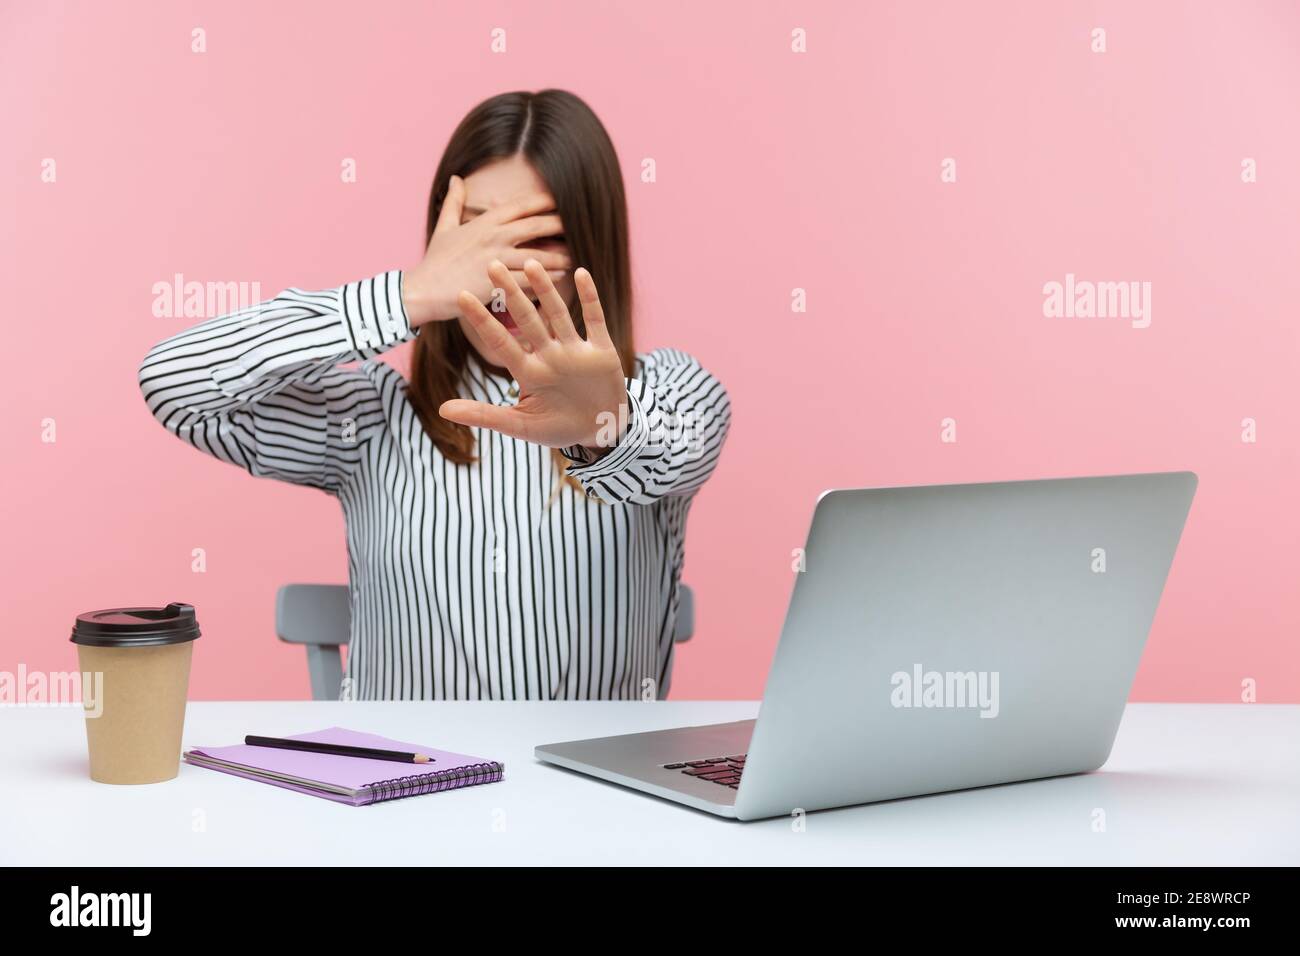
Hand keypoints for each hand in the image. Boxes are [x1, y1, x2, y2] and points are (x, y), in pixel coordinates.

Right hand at [400, 176, 571, 326]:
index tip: (560, 199)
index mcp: (483, 223)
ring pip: (537, 255)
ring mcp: (495, 259)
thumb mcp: (444, 227)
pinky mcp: (496, 283)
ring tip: (575, 255)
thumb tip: (456, 178)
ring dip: (559, 256)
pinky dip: (546, 278)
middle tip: (579, 224)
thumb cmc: (434, 261)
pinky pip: (529, 280)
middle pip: (534, 226)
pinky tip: (561, 277)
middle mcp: (492, 237)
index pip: (519, 207)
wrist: (422, 290)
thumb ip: (454, 202)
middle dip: (559, 224)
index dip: (542, 201)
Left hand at [437, 259, 628, 451]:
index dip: (482, 320)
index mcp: (528, 372)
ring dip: (546, 290)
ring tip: (531, 262)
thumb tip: (442, 409)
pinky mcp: (601, 351)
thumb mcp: (520, 426)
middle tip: (492, 265)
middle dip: (511, 294)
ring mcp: (574, 351)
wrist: (601, 433)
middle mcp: (549, 356)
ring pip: (558, 314)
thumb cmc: (559, 429)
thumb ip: (484, 415)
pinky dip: (589, 297)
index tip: (462, 296)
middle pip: (527, 319)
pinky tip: (579, 273)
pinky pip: (594, 319)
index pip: (500, 341)